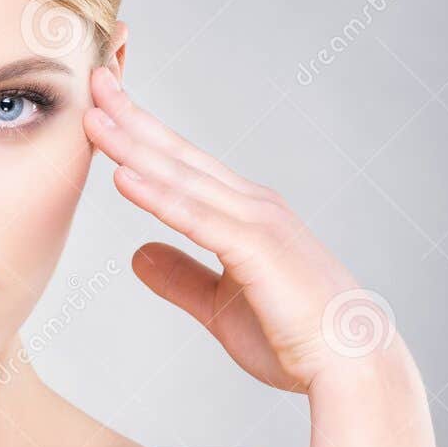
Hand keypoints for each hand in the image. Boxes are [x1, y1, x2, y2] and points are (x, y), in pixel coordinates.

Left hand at [83, 66, 401, 391]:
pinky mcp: (257, 249)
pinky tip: (123, 176)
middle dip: (134, 117)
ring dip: (135, 147)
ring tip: (94, 119)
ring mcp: (257, 222)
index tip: (104, 106)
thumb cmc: (295, 336)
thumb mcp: (220, 306)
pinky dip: (159, 196)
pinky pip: (197, 218)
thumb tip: (137, 255)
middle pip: (179, 156)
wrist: (352, 367)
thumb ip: (181, 278)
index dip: (142, 133)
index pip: (183, 165)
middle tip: (95, 79)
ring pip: (182, 178)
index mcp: (246, 214)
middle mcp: (252, 206)